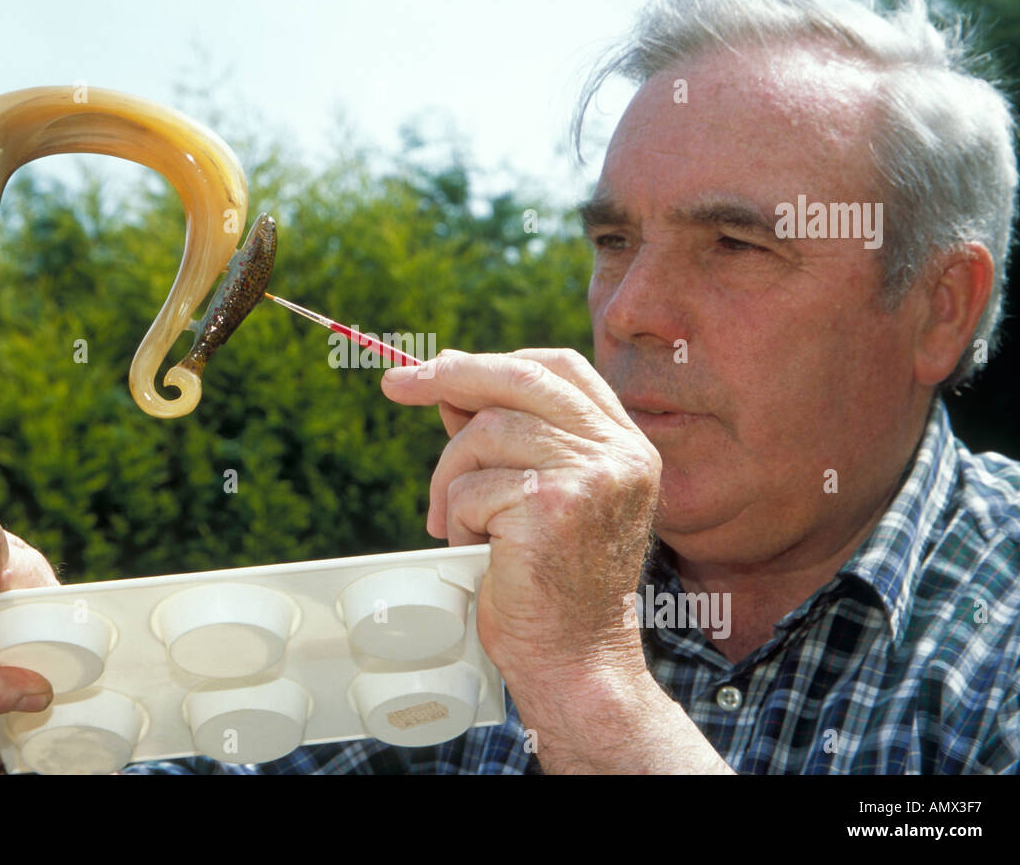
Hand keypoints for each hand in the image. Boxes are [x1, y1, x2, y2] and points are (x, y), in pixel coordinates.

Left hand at [381, 348, 659, 691]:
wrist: (574, 658)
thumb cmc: (551, 583)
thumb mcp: (538, 495)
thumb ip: (506, 438)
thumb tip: (447, 386)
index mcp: (625, 444)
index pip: (559, 368)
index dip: (495, 361)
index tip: (440, 366)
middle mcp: (618, 452)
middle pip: (518, 380)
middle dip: (448, 375)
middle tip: (395, 384)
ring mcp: (589, 475)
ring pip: (483, 433)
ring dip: (451, 480)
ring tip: (460, 526)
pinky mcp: (551, 504)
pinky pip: (471, 486)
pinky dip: (458, 519)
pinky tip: (479, 551)